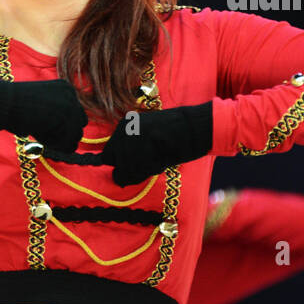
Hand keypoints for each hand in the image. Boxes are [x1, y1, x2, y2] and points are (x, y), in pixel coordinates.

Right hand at [0, 78, 87, 152]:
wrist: (4, 102)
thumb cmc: (15, 105)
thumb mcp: (41, 105)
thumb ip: (57, 116)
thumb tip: (71, 139)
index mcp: (66, 88)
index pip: (76, 114)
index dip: (63, 127)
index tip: (47, 131)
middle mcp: (71, 94)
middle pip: (80, 123)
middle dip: (66, 134)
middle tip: (47, 138)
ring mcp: (70, 104)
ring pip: (75, 134)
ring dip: (60, 141)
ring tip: (42, 138)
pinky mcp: (65, 116)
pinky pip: (67, 141)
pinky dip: (55, 145)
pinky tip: (40, 138)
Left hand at [98, 102, 212, 185]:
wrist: (196, 127)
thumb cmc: (175, 139)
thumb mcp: (147, 143)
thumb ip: (130, 156)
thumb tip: (117, 177)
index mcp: (123, 126)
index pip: (107, 156)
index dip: (120, 166)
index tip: (137, 165)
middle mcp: (124, 128)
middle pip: (114, 163)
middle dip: (128, 170)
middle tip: (150, 164)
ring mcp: (134, 134)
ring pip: (125, 168)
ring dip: (141, 171)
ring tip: (158, 160)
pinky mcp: (145, 140)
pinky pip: (139, 168)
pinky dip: (150, 170)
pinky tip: (162, 159)